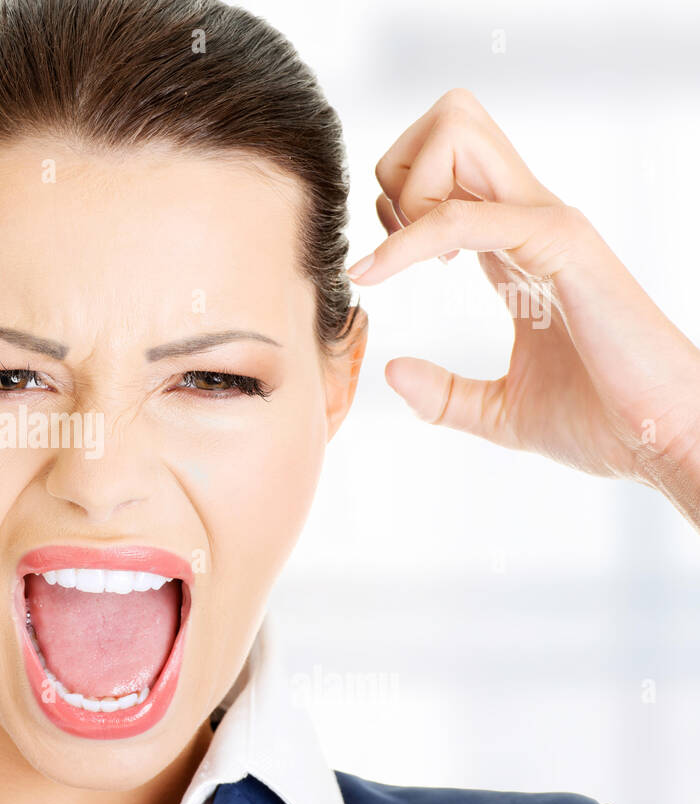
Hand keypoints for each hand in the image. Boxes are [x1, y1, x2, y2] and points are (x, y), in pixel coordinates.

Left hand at [349, 89, 699, 522]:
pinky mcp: (560, 245)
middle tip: (392, 248)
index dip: (396, 201)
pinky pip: (462, 215)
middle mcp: (531, 218)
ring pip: (457, 136)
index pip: (447, 169)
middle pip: (452, 122)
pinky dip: (406, 241)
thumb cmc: (603, 421)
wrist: (665, 442)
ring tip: (400, 261)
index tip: (377, 266)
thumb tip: (391, 371)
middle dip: (397, 172)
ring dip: (406, 192)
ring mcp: (548, 224)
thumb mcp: (501, 412)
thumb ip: (444, 394)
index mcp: (518, 244)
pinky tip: (376, 275)